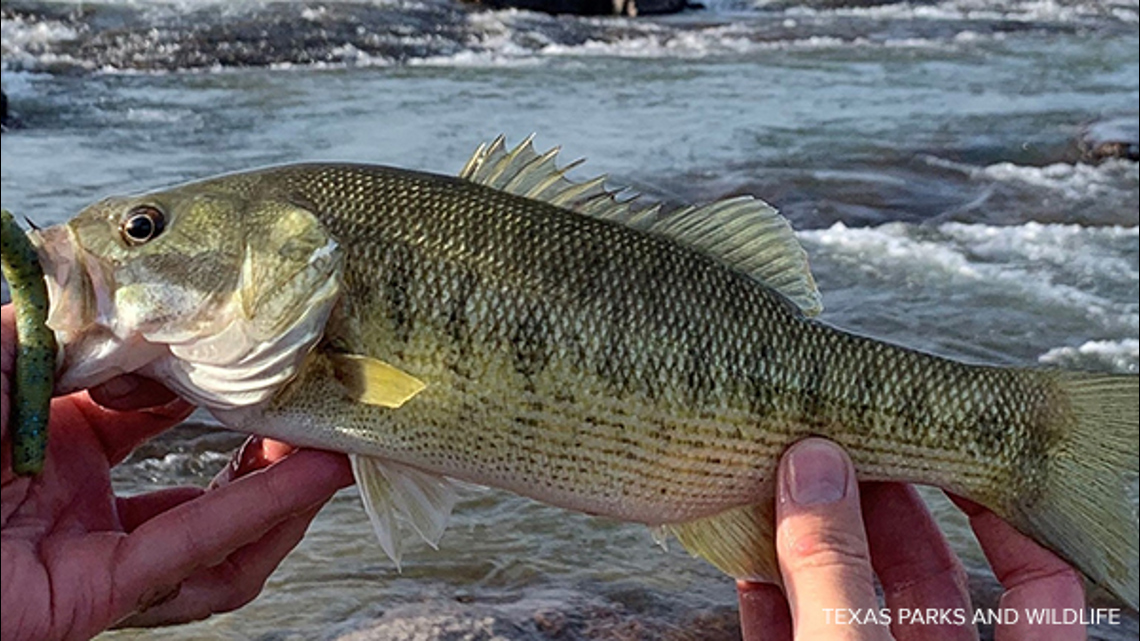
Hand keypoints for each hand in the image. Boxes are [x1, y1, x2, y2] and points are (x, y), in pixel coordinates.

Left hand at [1, 305, 354, 640]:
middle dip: (269, 442)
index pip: (160, 407)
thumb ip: (42, 322)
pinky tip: (309, 477)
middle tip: (326, 404)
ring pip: (215, 530)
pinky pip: (189, 553)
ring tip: (331, 445)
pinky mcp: (95, 594)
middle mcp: (82, 492)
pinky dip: (255, 514)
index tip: (267, 347)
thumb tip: (115, 278)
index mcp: (54, 436)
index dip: (217, 379)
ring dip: (278, 488)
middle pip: (203, 472)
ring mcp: (92, 545)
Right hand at [737, 438, 1085, 640]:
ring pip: (851, 603)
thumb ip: (837, 574)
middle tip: (837, 446)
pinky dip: (771, 599)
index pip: (1036, 579)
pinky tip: (746, 558)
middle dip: (876, 506)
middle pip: (926, 577)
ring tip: (780, 483)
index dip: (1000, 507)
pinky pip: (796, 636)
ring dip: (811, 544)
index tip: (953, 447)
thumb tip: (816, 470)